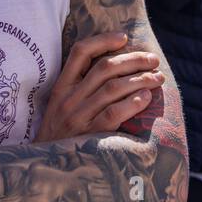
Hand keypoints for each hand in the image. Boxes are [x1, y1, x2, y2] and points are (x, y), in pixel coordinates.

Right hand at [37, 32, 162, 142]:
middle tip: (153, 59)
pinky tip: (145, 97)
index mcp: (61, 86)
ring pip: (112, 88)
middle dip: (133, 59)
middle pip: (104, 67)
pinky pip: (113, 113)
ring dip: (140, 79)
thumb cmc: (60, 133)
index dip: (103, 40)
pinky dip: (132, 103)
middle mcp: (69, 99)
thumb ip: (80, 87)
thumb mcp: (61, 105)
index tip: (124, 37)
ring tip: (157, 78)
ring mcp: (78, 117)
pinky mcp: (89, 135)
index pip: (79, 52)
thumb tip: (116, 66)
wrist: (44, 164)